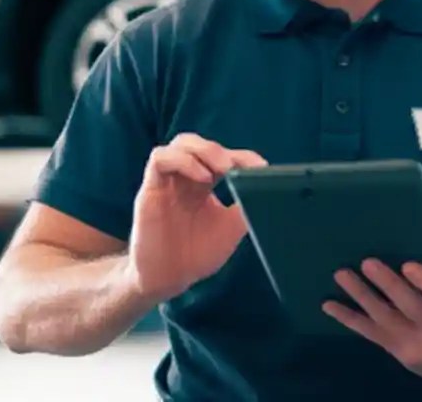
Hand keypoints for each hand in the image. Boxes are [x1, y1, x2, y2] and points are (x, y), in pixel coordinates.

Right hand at [127, 133, 266, 302]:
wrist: (167, 280)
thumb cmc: (196, 254)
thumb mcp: (231, 228)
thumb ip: (246, 205)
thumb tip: (270, 191)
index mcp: (203, 184)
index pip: (222, 156)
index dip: (243, 156)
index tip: (262, 168)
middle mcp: (185, 178)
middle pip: (199, 142)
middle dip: (221, 150)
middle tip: (237, 167)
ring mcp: (167, 182)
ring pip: (181, 143)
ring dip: (205, 150)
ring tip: (223, 170)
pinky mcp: (150, 189)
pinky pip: (160, 158)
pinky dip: (184, 161)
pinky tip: (203, 178)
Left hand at [322, 254, 421, 385]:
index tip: (407, 265)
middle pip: (413, 307)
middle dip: (389, 285)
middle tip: (367, 262)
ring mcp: (418, 345)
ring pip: (386, 319)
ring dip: (362, 296)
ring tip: (343, 275)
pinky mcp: (399, 352)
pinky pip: (370, 334)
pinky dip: (348, 319)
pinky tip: (329, 304)